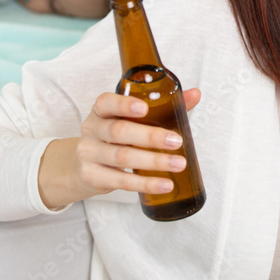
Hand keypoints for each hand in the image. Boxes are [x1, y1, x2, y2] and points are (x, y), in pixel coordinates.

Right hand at [74, 89, 201, 196]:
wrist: (83, 165)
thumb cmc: (116, 137)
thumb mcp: (131, 120)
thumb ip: (163, 106)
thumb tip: (195, 94)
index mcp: (101, 111)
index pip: (106, 102)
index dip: (124, 104)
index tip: (145, 108)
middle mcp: (92, 130)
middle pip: (119, 131)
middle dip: (150, 136)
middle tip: (176, 141)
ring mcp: (89, 154)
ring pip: (122, 158)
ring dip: (153, 162)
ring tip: (178, 164)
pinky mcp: (92, 176)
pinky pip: (121, 181)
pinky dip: (145, 184)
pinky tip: (164, 184)